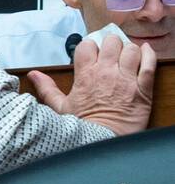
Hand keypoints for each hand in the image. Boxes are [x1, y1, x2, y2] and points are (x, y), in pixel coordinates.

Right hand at [27, 35, 155, 134]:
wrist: (105, 141)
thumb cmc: (84, 126)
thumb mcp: (60, 107)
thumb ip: (47, 88)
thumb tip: (33, 74)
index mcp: (85, 75)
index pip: (87, 45)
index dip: (90, 46)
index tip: (92, 53)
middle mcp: (106, 72)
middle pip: (111, 42)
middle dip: (111, 44)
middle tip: (111, 53)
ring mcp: (126, 79)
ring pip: (131, 49)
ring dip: (129, 50)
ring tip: (127, 57)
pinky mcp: (144, 88)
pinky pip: (149, 64)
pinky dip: (149, 55)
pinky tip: (145, 52)